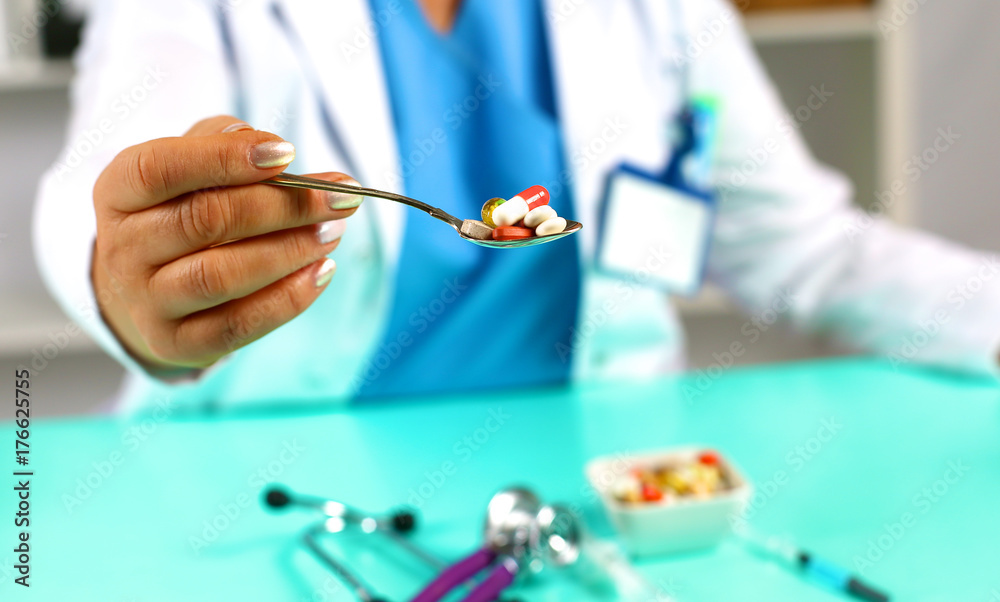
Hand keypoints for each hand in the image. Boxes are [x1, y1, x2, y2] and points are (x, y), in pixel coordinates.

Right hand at [90, 115, 361, 372]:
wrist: (145, 289)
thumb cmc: (180, 210)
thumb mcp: (189, 164)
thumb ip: (222, 142)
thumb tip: (268, 147)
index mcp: (118, 192)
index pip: (161, 169)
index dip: (224, 158)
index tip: (288, 153)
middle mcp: (122, 248)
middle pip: (204, 222)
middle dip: (283, 206)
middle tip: (338, 198)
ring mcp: (145, 302)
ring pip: (220, 276)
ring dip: (288, 252)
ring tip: (332, 232)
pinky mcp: (176, 343)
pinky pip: (237, 325)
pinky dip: (287, 299)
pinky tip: (322, 270)